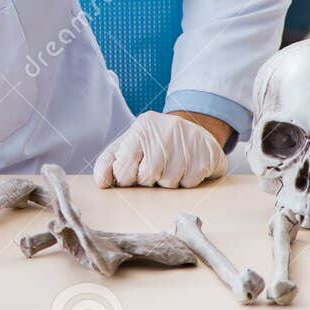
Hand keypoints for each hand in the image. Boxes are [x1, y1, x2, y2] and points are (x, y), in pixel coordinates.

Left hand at [93, 110, 228, 188]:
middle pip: (149, 176)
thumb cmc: (155, 143)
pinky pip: (190, 183)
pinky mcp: (209, 152)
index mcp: (143, 127)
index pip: (125, 167)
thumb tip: (101, 182)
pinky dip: (187, 182)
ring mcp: (190, 139)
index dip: (127, 177)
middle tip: (156, 168)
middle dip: (149, 180)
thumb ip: (109, 162)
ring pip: (170, 182)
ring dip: (169, 182)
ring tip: (172, 167)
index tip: (133, 172)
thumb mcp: (129, 145)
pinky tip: (188, 168)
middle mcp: (167, 129)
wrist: (195, 130)